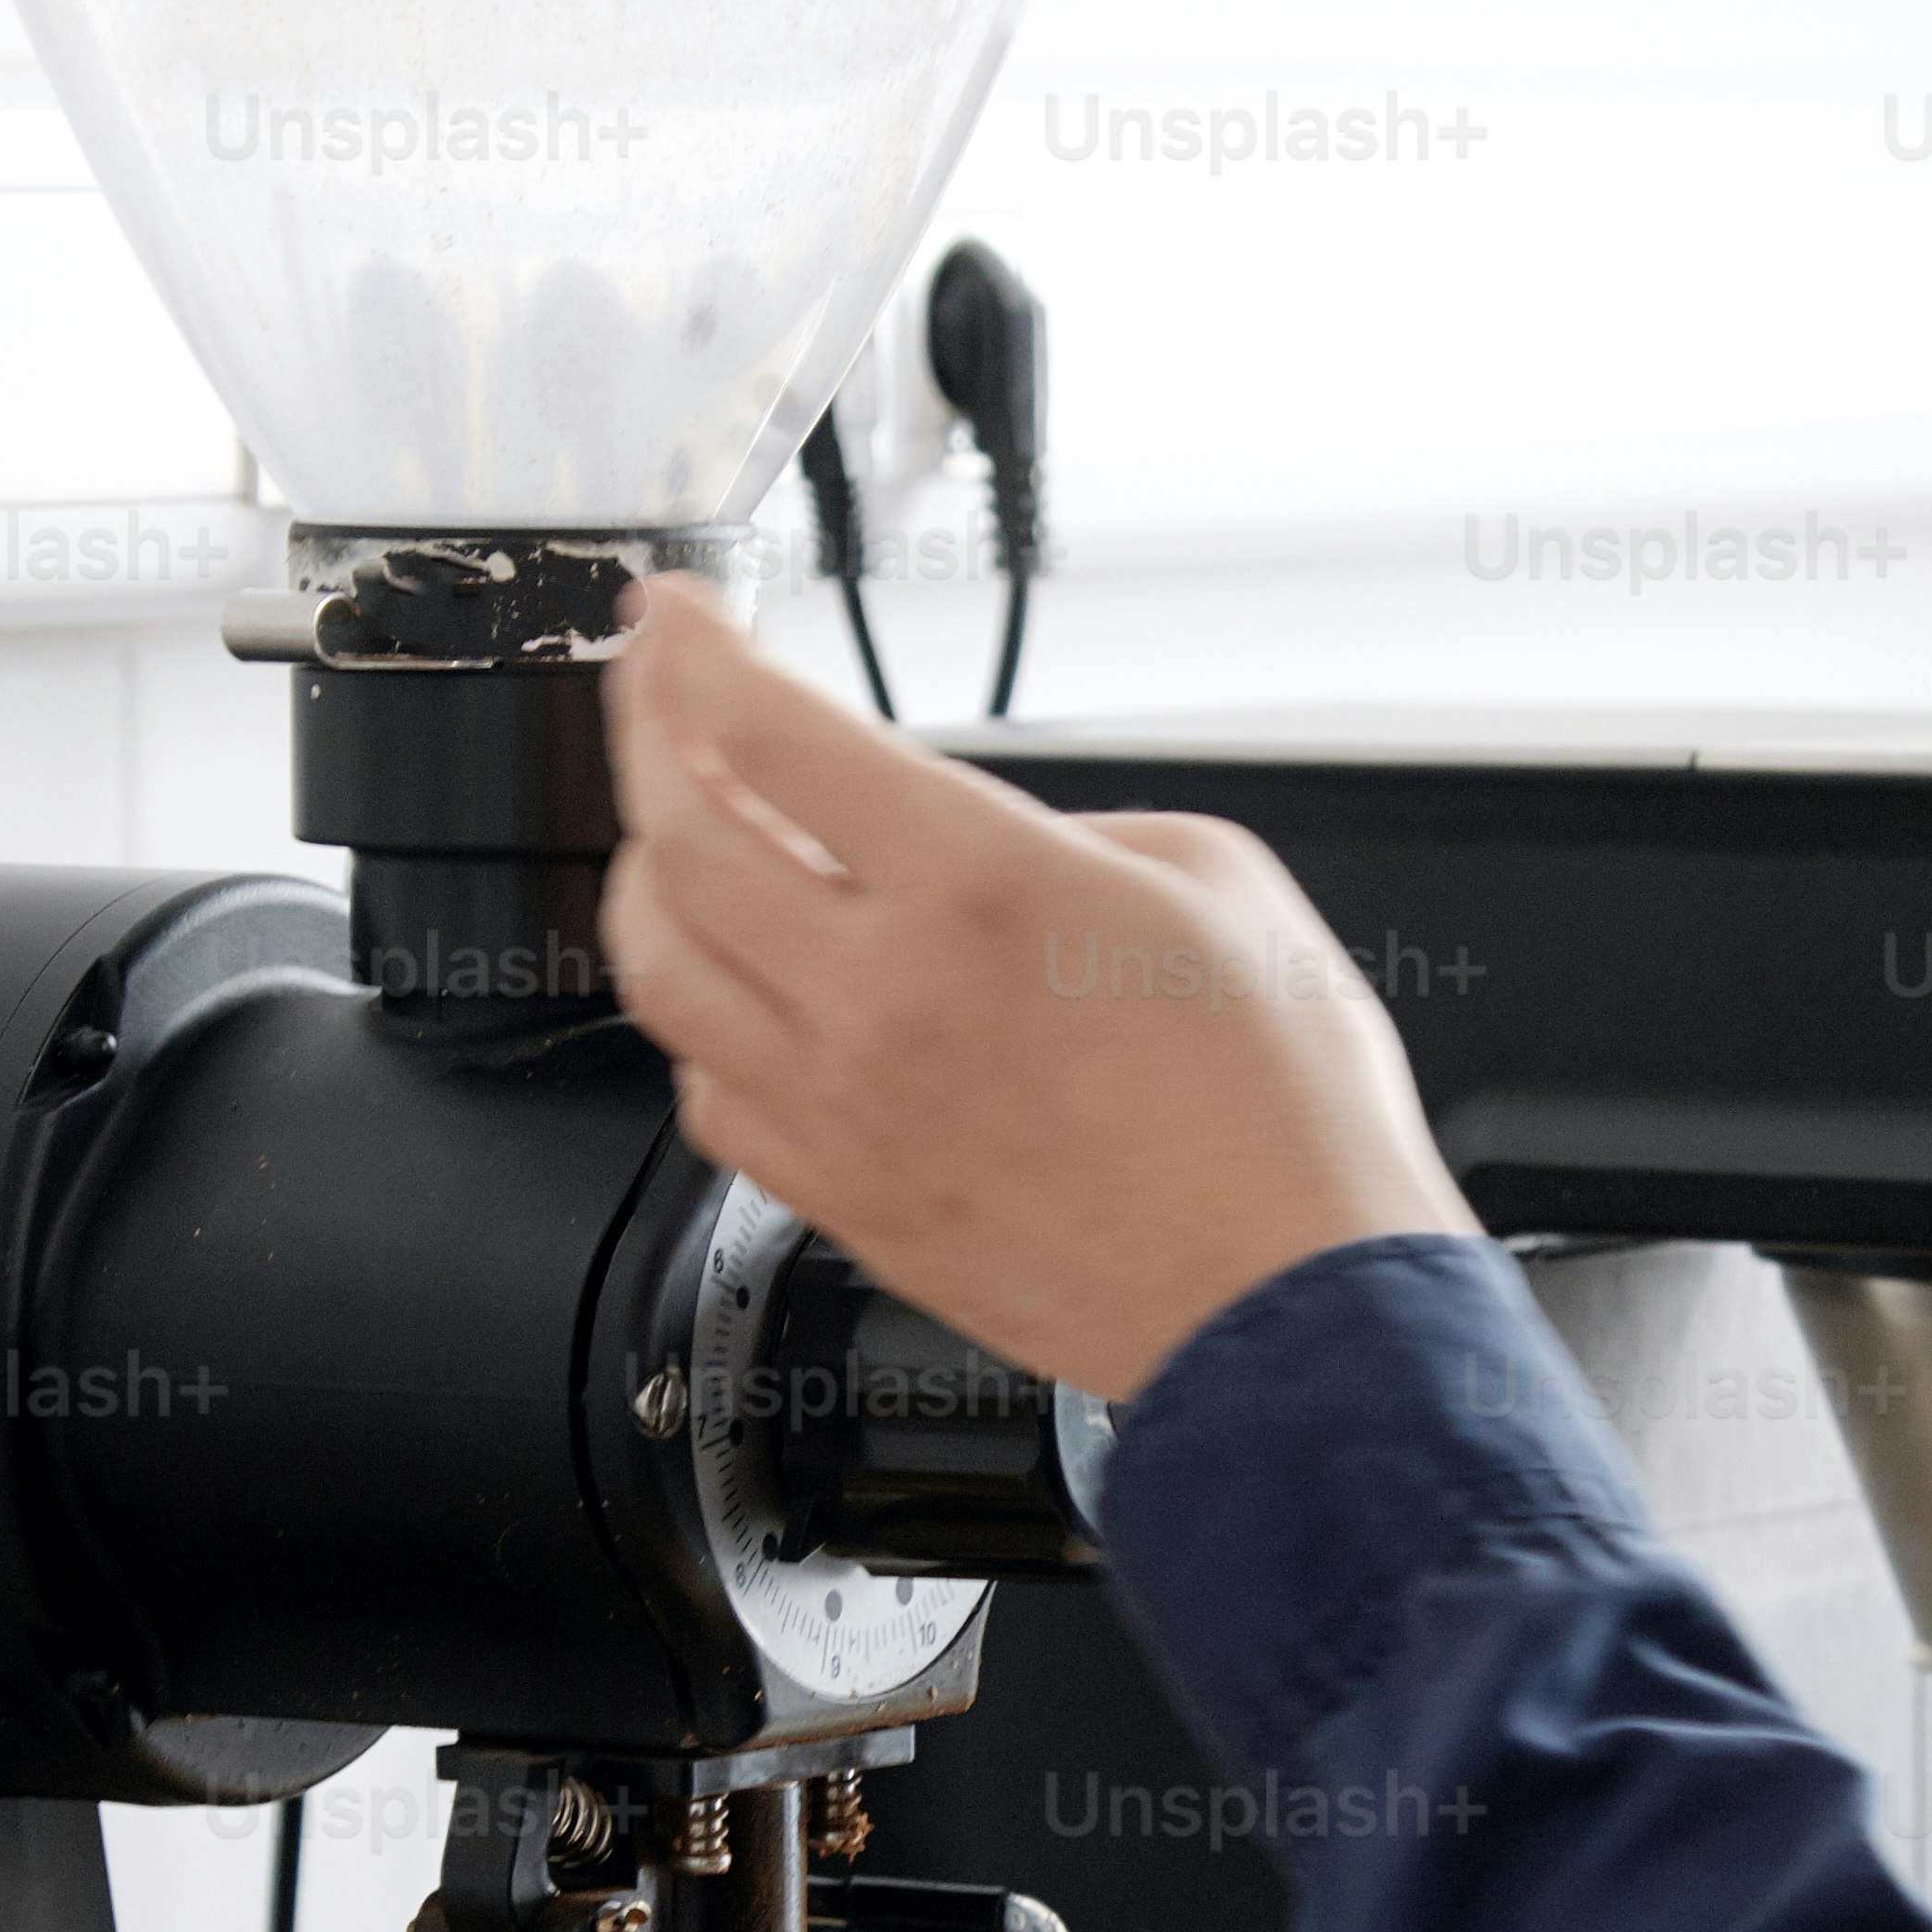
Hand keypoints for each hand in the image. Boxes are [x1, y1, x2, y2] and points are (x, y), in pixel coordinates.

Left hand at [601, 594, 1481, 1400]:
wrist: (1288, 1312)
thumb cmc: (1282, 1123)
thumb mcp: (1214, 881)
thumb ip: (1066, 826)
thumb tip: (977, 832)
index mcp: (978, 886)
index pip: (763, 730)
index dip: (689, 648)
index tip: (675, 618)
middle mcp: (885, 996)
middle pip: (676, 833)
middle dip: (643, 732)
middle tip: (654, 695)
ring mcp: (848, 1110)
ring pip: (658, 969)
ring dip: (645, 879)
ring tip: (674, 837)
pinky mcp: (846, 1202)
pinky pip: (710, 1095)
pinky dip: (699, 1023)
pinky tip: (736, 994)